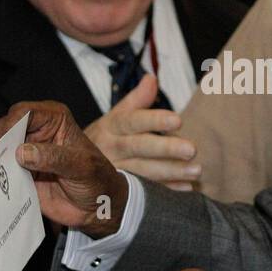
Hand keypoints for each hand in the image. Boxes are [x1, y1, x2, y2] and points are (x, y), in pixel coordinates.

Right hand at [0, 101, 126, 237]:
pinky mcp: (19, 171)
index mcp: (54, 118)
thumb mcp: (82, 167)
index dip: (10, 125)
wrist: (97, 207)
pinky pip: (1, 171)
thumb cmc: (97, 180)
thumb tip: (22, 152)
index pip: (24, 112)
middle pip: (5, 129)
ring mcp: (26, 151)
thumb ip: (55, 158)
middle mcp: (36, 131)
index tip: (4, 143)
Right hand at [84, 75, 200, 190]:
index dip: (154, 120)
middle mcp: (111, 149)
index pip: (133, 121)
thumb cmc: (105, 138)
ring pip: (144, 172)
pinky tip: (186, 187)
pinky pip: (146, 192)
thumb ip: (137, 99)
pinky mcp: (120, 191)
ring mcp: (115, 172)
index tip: (178, 120)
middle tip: (192, 149)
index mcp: (111, 127)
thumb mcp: (116, 116)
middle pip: (139, 147)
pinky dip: (167, 190)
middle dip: (166, 148)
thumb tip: (152, 78)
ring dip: (171, 172)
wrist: (75, 168)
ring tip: (196, 171)